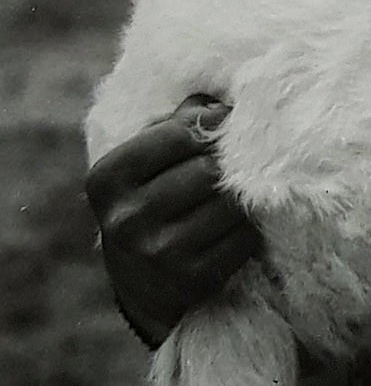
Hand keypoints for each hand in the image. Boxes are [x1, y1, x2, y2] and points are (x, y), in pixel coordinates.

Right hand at [84, 94, 260, 346]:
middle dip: (230, 163)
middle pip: (207, 171)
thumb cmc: (150, 200)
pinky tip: (238, 224)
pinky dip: (249, 227)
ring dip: (243, 196)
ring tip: (240, 191)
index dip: (210, 125)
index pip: (176, 134)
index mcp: (107, 178)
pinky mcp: (192, 279)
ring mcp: (158, 253)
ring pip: (229, 205)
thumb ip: (176, 125)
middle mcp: (127, 218)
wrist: (142, 281)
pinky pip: (243, 238)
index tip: (225, 122)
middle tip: (242, 159)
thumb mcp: (144, 162)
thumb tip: (220, 104)